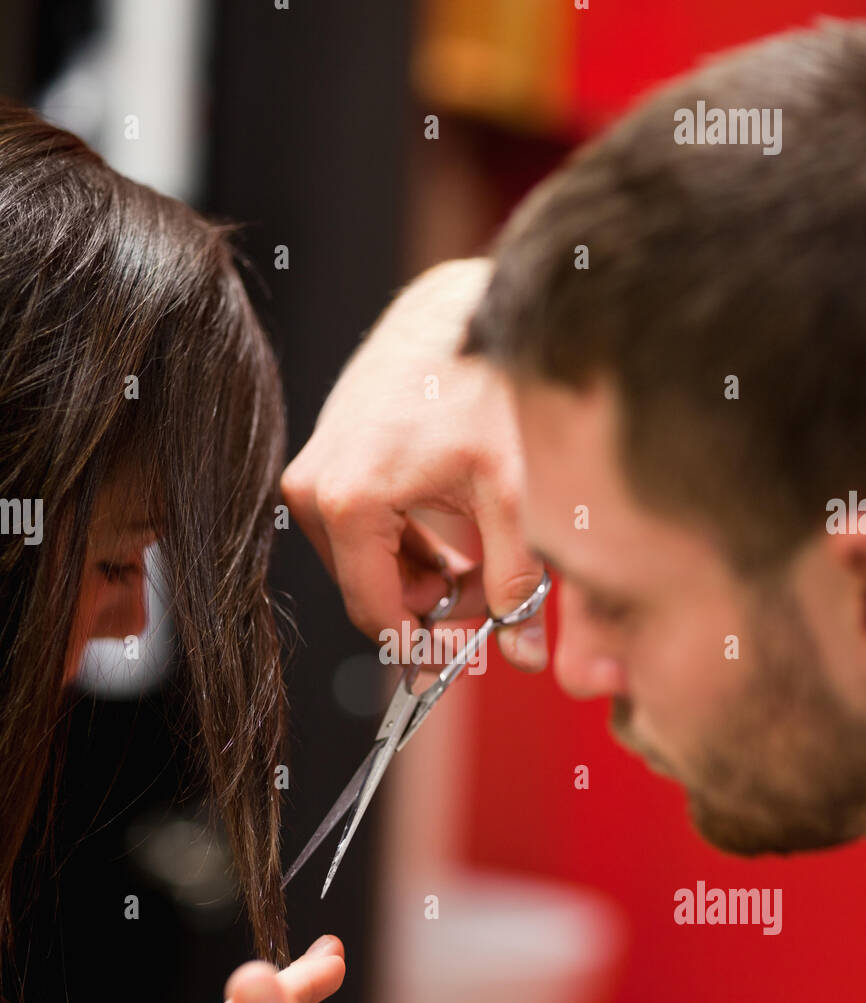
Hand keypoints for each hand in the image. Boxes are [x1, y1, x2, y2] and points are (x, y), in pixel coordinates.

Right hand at [281, 258, 547, 671]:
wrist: (454, 307)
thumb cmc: (484, 387)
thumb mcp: (512, 494)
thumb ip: (518, 583)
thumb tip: (525, 656)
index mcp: (351, 503)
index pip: (376, 613)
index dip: (423, 647)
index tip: (463, 660)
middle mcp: (315, 490)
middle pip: (369, 591)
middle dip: (428, 611)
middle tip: (488, 608)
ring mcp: (313, 472)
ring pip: (364, 564)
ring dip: (420, 580)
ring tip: (479, 568)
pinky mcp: (323, 459)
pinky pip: (359, 531)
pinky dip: (405, 547)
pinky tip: (452, 540)